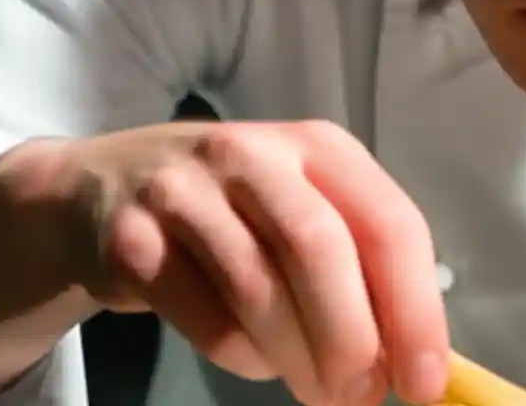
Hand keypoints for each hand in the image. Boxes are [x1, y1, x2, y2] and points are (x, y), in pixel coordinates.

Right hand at [32, 121, 449, 405]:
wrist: (99, 187)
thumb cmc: (234, 207)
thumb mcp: (303, 208)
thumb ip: (360, 268)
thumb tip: (410, 358)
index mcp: (320, 146)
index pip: (389, 223)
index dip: (414, 309)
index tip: (425, 381)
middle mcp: (255, 154)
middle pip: (321, 251)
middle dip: (353, 339)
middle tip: (364, 397)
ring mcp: (185, 191)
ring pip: (260, 291)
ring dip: (301, 361)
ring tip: (320, 392)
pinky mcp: (131, 240)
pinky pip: (206, 320)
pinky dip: (246, 359)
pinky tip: (259, 361)